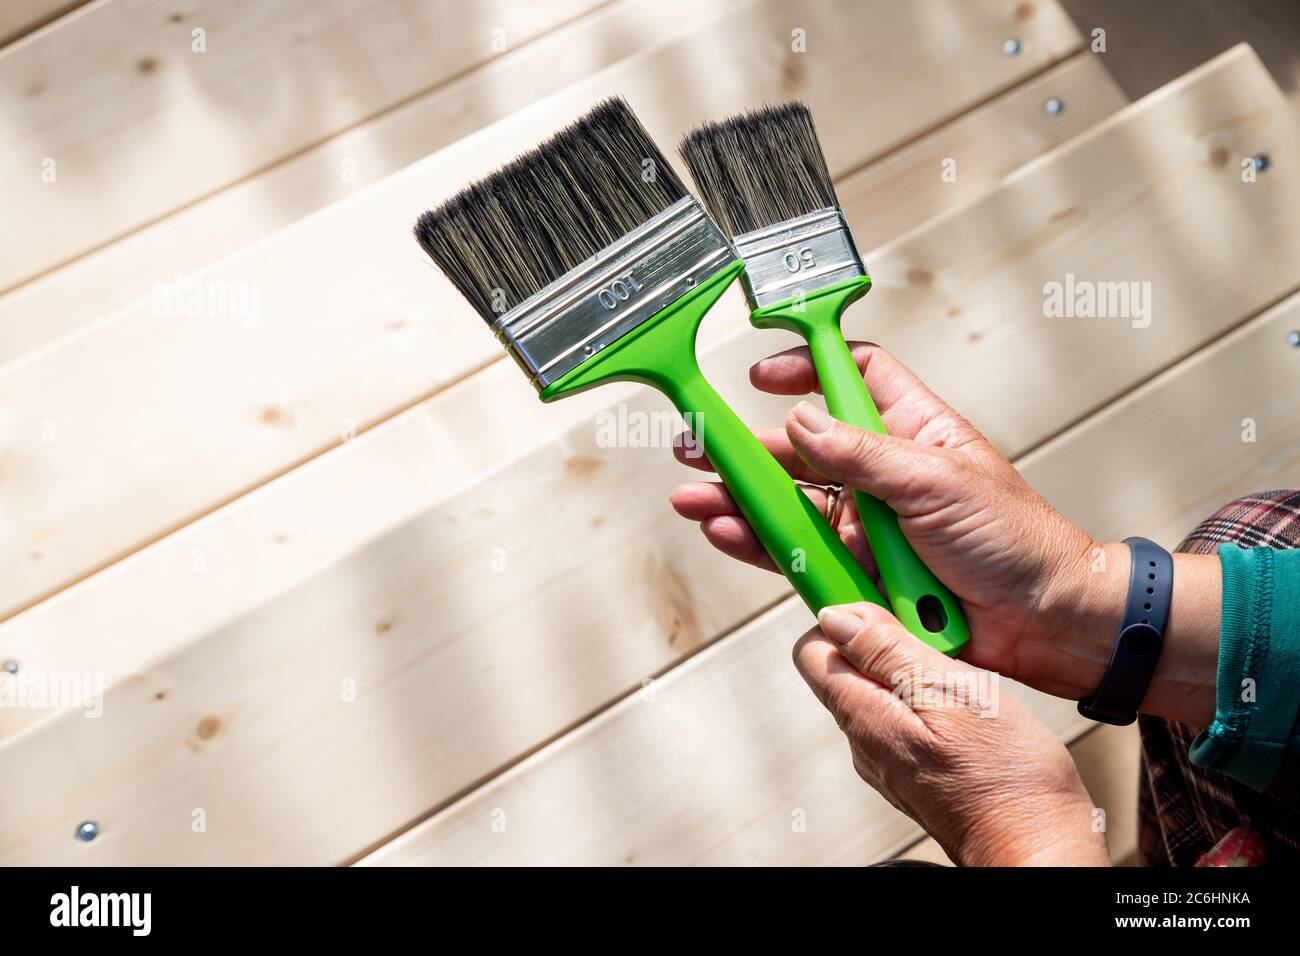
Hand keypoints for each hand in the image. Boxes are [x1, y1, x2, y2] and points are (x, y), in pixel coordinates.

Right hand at [671, 343, 1122, 699]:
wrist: (1042, 621)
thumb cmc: (1016, 541)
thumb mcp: (936, 482)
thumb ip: (862, 453)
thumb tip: (803, 419)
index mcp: (912, 431)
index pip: (853, 376)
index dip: (809, 366)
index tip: (763, 372)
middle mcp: (883, 473)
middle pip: (802, 448)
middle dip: (747, 446)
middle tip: (697, 445)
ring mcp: (868, 524)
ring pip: (790, 504)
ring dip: (741, 500)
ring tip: (694, 498)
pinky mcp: (859, 571)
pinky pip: (800, 553)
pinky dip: (762, 545)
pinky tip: (729, 533)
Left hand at [803, 601, 1109, 865]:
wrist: (1037, 845)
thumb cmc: (1007, 779)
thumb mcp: (951, 693)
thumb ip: (888, 652)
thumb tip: (836, 617)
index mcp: (864, 716)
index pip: (813, 649)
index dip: (843, 617)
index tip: (883, 603)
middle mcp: (864, 740)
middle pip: (845, 666)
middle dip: (881, 640)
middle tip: (934, 637)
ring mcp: (886, 757)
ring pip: (877, 690)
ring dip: (907, 669)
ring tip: (955, 671)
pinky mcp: (912, 767)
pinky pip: (901, 715)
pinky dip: (923, 698)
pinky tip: (961, 704)